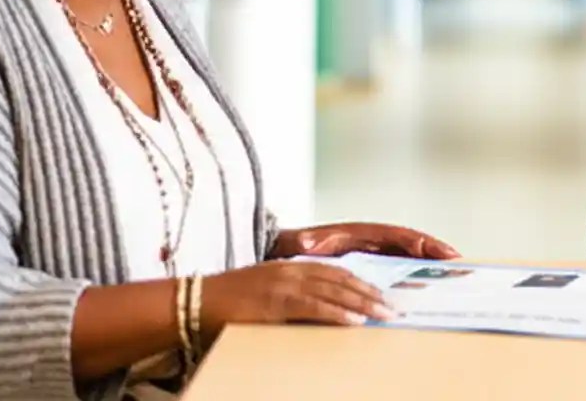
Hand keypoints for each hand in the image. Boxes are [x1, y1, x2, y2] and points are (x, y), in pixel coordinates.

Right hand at [199, 261, 393, 343]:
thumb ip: (290, 292)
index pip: (336, 271)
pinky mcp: (275, 302)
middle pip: (341, 279)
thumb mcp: (264, 289)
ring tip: (383, 314)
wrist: (193, 301)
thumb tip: (318, 306)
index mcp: (290, 265)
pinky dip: (337, 313)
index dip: (361, 282)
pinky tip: (354, 321)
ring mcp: (283, 284)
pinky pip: (314, 307)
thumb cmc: (225, 300)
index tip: (381, 294)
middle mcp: (291, 270)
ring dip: (362, 303)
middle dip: (370, 293)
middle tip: (393, 307)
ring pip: (333, 291)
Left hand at [270, 222, 459, 260]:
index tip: (444, 253)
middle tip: (460, 264)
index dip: (426, 244)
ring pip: (411, 256)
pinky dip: (418, 272)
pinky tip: (430, 284)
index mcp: (367, 232)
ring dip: (431, 263)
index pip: (403, 236)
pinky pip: (402, 266)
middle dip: (437, 253)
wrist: (290, 248)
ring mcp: (377, 251)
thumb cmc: (301, 245)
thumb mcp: (306, 242)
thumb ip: (311, 242)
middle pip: (414, 245)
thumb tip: (308, 243)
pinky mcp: (374, 263)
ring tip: (454, 274)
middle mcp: (377, 239)